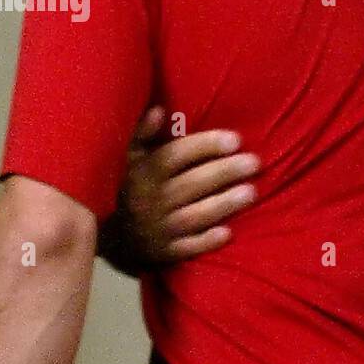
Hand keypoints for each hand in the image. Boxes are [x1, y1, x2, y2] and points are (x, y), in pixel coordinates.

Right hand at [106, 106, 259, 268]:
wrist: (108, 236)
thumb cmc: (128, 187)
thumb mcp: (128, 158)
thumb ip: (142, 133)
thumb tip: (158, 110)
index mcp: (142, 173)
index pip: (175, 155)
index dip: (206, 146)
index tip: (235, 139)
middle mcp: (149, 201)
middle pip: (191, 184)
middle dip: (224, 172)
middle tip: (254, 163)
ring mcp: (157, 228)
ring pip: (194, 215)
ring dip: (223, 204)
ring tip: (252, 192)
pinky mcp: (164, 253)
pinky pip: (187, 247)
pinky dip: (206, 241)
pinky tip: (228, 232)